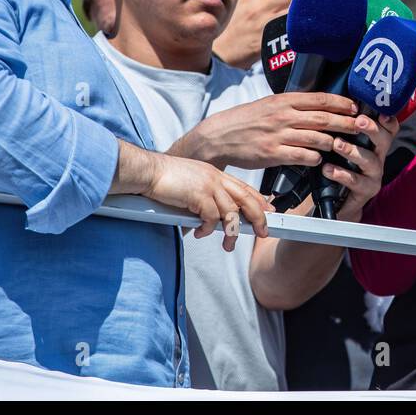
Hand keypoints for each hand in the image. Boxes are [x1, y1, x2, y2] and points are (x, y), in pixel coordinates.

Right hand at [144, 152, 273, 251]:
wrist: (147, 171)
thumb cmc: (164, 178)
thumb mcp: (192, 184)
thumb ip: (203, 197)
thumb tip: (208, 218)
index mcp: (216, 174)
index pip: (244, 188)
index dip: (258, 201)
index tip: (268, 212)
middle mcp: (216, 178)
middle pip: (246, 199)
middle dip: (258, 217)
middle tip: (262, 232)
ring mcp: (208, 185)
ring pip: (232, 212)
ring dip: (232, 232)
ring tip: (228, 244)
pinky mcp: (198, 195)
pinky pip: (211, 217)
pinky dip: (208, 229)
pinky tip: (200, 233)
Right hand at [170, 92, 364, 169]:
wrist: (219, 136)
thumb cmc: (247, 120)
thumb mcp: (269, 104)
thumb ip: (292, 104)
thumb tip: (318, 103)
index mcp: (284, 100)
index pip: (320, 98)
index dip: (341, 103)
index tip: (356, 107)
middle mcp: (283, 115)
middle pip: (324, 118)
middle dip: (347, 122)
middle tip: (362, 126)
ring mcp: (278, 135)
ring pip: (317, 138)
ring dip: (334, 142)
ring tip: (345, 145)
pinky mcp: (272, 153)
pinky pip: (302, 156)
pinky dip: (315, 158)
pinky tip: (321, 160)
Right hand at [212, 0, 302, 69]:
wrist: (222, 53)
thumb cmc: (230, 29)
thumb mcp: (239, 6)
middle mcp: (260, 8)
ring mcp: (266, 23)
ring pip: (293, 8)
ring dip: (306, 5)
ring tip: (316, 5)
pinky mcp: (270, 38)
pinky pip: (290, 27)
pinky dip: (301, 22)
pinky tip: (309, 23)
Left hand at [325, 114, 398, 221]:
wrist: (339, 201)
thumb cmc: (342, 167)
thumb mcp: (346, 147)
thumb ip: (346, 130)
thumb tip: (336, 104)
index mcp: (375, 144)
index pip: (388, 128)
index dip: (388, 120)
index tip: (381, 112)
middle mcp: (378, 158)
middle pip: (383, 140)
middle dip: (372, 129)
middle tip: (358, 121)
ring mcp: (374, 175)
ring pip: (369, 160)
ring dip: (353, 151)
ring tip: (336, 144)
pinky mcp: (365, 191)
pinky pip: (355, 181)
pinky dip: (340, 174)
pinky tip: (327, 169)